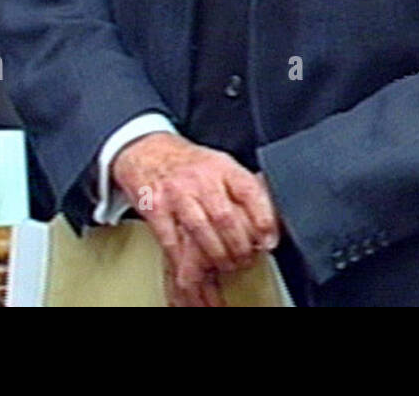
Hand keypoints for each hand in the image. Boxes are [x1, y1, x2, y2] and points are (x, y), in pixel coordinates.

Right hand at [113, 133, 278, 304]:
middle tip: (246, 259)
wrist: (148, 151)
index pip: (249, 191)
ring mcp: (177, 193)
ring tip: (227, 264)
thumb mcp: (220, 165)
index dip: (263, 219)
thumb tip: (270, 219)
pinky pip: (172, 240)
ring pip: (202, 230)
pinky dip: (185, 259)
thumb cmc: (189, 164)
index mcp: (222, 167)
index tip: (269, 240)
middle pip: (225, 217)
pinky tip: (195, 267)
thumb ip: (241, 188)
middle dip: (239, 246)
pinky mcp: (156, 209)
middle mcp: (200, 179)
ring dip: (218, 255)